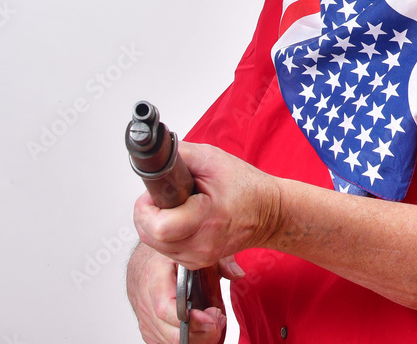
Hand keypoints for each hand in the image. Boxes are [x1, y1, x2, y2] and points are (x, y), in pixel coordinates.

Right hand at [126, 241, 231, 343]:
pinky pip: (165, 342)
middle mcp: (145, 299)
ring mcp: (145, 317)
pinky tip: (200, 327)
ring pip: (170, 341)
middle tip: (219, 319)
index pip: (166, 308)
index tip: (213, 316)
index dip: (191, 320)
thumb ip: (219, 260)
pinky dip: (188, 340)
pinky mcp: (148, 328)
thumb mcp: (196, 248)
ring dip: (197, 338)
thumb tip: (237, 274)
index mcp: (155, 275)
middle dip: (202, 333)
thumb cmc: (171, 255)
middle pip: (171, 332)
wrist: (145, 259)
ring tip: (212, 320)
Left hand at [133, 142, 281, 269]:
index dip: (147, 205)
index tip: (158, 191)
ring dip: (156, 223)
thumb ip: (178, 154)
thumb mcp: (211, 158)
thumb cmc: (246, 187)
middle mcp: (200, 246)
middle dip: (148, 212)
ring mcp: (198, 258)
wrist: (269, 212)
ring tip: (179, 206)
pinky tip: (183, 218)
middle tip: (167, 195)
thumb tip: (153, 156)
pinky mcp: (196, 262)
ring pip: (154, 244)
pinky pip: (165, 249)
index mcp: (205, 220)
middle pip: (149, 236)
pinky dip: (166, 233)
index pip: (157, 226)